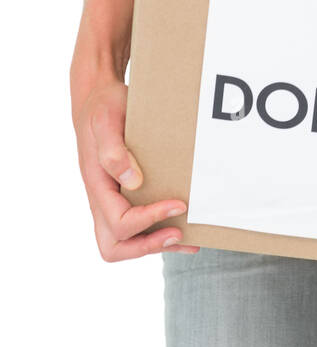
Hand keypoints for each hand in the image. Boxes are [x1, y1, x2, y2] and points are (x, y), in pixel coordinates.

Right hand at [73, 77, 198, 261]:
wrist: (98, 99)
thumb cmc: (104, 108)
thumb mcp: (106, 121)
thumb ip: (113, 151)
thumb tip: (133, 182)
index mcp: (97, 185)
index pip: (120, 222)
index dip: (149, 219)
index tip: (179, 204)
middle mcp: (102, 199)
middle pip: (113, 247)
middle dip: (146, 246)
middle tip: (177, 233)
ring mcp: (112, 200)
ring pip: (125, 243)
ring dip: (155, 245)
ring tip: (189, 239)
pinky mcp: (124, 196)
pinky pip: (136, 228)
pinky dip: (159, 234)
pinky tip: (184, 231)